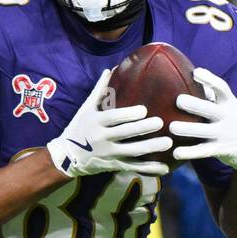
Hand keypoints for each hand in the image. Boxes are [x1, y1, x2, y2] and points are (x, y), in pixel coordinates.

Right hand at [47, 68, 171, 177]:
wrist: (68, 157)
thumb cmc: (79, 127)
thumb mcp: (86, 109)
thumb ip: (99, 90)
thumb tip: (111, 69)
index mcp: (95, 122)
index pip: (113, 118)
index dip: (128, 115)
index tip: (143, 110)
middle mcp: (102, 138)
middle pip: (125, 133)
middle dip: (143, 128)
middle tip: (160, 123)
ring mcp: (109, 154)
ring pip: (132, 152)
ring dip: (151, 148)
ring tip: (168, 142)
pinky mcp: (114, 165)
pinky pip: (134, 167)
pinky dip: (149, 169)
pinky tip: (164, 167)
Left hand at [169, 67, 236, 170]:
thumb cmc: (230, 119)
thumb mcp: (227, 105)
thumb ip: (211, 93)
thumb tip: (187, 73)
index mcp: (229, 102)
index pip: (221, 88)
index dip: (209, 80)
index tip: (196, 72)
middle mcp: (228, 117)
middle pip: (210, 110)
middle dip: (195, 105)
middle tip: (179, 100)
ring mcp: (224, 134)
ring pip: (204, 131)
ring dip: (188, 129)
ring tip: (172, 127)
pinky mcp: (219, 149)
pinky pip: (203, 151)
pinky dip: (189, 152)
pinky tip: (175, 153)